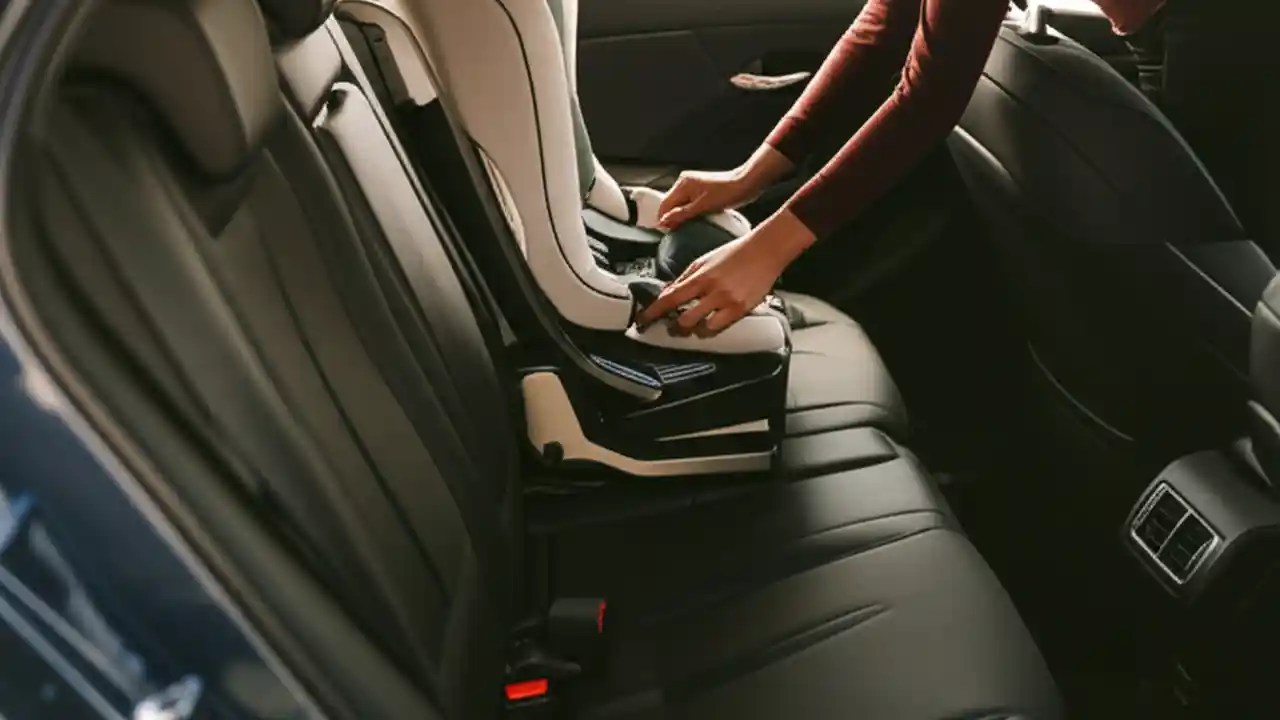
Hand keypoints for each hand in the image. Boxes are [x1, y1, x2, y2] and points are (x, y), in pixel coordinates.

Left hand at [637, 210, 815, 334]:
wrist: (765, 250)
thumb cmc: (734, 253)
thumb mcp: (704, 261)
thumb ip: (685, 277)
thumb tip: (667, 293)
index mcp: (699, 276)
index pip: (669, 298)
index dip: (653, 312)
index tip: (642, 321)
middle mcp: (711, 290)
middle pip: (683, 319)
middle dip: (674, 326)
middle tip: (672, 326)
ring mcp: (727, 302)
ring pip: (701, 328)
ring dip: (693, 330)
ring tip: (693, 325)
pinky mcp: (741, 310)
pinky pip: (720, 328)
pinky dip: (711, 328)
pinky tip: (710, 323)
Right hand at [656, 170, 757, 230]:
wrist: (745, 183)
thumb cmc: (727, 192)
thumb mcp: (702, 207)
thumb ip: (681, 214)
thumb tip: (664, 221)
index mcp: (682, 184)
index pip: (665, 204)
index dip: (664, 219)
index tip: (667, 231)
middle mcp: (685, 182)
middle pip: (671, 204)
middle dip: (673, 217)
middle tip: (679, 231)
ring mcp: (693, 185)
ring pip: (680, 204)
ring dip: (682, 215)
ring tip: (688, 225)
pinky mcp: (700, 189)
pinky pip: (689, 202)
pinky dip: (690, 211)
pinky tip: (696, 218)